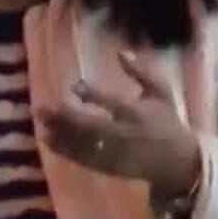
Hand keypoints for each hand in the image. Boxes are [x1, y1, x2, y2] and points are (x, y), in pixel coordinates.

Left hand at [37, 50, 201, 198]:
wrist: (176, 159)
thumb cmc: (167, 122)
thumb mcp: (162, 93)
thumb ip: (142, 72)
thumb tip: (121, 51)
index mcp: (136, 112)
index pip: (109, 102)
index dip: (89, 94)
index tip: (74, 86)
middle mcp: (123, 133)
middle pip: (88, 125)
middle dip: (63, 117)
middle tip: (41, 108)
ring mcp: (113, 152)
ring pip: (81, 142)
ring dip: (58, 132)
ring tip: (41, 122)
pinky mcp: (107, 166)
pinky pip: (81, 157)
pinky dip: (63, 149)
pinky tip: (48, 140)